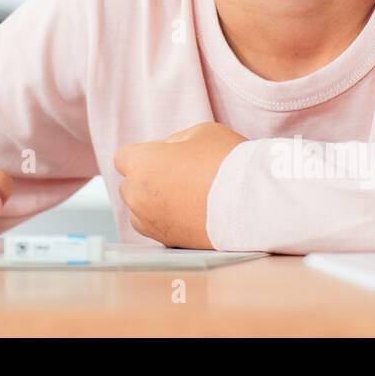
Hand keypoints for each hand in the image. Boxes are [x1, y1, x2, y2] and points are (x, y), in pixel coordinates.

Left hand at [114, 122, 246, 248]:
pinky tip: (191, 213)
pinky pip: (156, 229)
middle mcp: (137, 196)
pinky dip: (167, 222)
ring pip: (140, 210)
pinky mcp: (167, 243)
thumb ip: (173, 141)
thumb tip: (165, 152)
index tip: (163, 156)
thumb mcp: (200, 133)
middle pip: (130, 185)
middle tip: (180, 175)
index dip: (143, 154)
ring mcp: (150, 223)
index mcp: (141, 164)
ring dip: (154, 203)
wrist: (251, 204)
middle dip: (147, 179)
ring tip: (187, 196)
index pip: (123, 157)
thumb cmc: (226, 162)